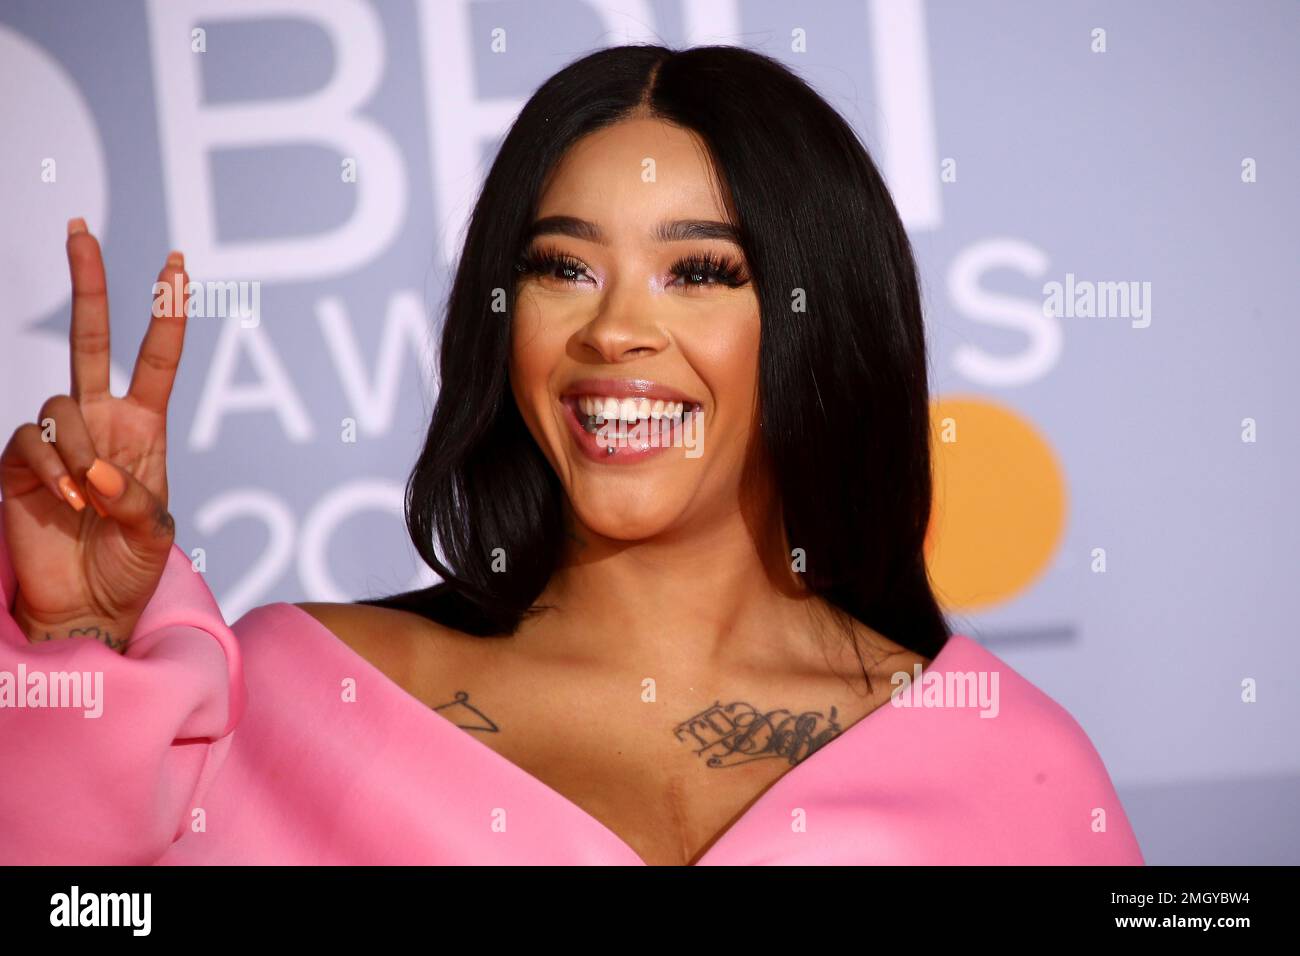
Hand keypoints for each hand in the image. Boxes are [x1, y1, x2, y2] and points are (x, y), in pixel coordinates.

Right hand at [0, 219, 188, 652]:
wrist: (86, 606)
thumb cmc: (128, 568)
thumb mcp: (155, 536)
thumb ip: (137, 502)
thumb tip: (101, 471)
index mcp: (144, 428)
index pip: (156, 358)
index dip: (166, 312)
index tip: (175, 262)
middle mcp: (100, 421)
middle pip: (88, 338)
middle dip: (87, 283)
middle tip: (79, 227)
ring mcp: (58, 439)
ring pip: (57, 403)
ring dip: (77, 450)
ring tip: (92, 498)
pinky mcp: (19, 463)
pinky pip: (30, 441)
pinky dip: (53, 469)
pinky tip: (69, 500)